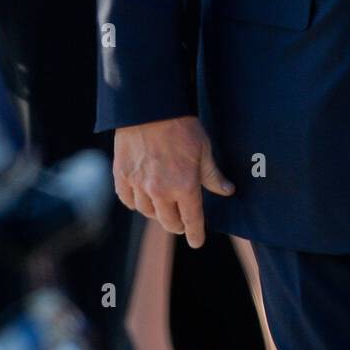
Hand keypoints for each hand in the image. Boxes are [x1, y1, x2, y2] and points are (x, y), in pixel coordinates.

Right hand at [113, 115, 234, 248]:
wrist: (150, 108)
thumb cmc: (181, 126)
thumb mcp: (204, 149)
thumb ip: (213, 175)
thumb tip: (227, 190)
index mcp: (184, 186)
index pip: (192, 220)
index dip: (196, 234)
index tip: (197, 241)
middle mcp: (160, 191)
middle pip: (168, 222)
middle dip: (178, 225)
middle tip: (182, 223)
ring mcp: (139, 185)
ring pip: (147, 213)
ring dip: (157, 214)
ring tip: (163, 208)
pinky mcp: (122, 176)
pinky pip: (128, 200)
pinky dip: (136, 203)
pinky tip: (142, 199)